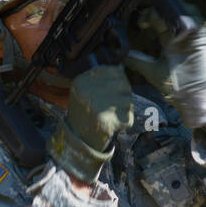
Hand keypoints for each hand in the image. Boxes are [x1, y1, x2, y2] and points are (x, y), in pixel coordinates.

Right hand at [47, 66, 133, 182]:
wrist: (77, 138)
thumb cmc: (85, 111)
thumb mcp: (86, 90)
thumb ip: (102, 79)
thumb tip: (122, 68)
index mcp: (81, 81)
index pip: (113, 70)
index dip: (120, 78)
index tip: (114, 89)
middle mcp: (87, 92)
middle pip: (123, 84)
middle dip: (124, 94)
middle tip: (117, 104)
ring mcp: (96, 108)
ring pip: (128, 100)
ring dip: (126, 108)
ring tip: (114, 114)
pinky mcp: (105, 123)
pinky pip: (128, 116)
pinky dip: (125, 121)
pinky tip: (114, 124)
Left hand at [124, 5, 205, 129]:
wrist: (193, 96)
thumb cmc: (175, 86)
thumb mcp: (151, 71)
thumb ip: (137, 61)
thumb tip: (120, 56)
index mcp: (169, 40)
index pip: (158, 19)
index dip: (148, 15)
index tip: (140, 23)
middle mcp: (180, 34)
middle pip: (169, 11)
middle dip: (158, 8)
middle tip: (148, 15)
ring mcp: (192, 34)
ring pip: (184, 10)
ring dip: (171, 8)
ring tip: (160, 14)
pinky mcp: (202, 36)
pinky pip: (197, 18)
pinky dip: (187, 13)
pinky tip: (175, 17)